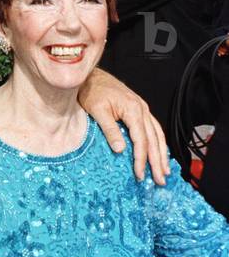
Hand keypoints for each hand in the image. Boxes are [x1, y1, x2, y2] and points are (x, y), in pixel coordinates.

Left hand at [78, 68, 169, 183]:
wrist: (91, 75)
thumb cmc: (92, 90)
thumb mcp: (98, 110)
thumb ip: (109, 130)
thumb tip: (120, 149)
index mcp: (133, 109)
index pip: (141, 140)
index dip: (142, 159)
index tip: (140, 174)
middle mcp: (142, 109)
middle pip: (154, 139)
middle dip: (158, 161)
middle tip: (160, 180)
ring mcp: (142, 108)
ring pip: (157, 134)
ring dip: (162, 153)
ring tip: (164, 171)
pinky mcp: (139, 109)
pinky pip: (153, 128)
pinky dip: (157, 142)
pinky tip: (159, 151)